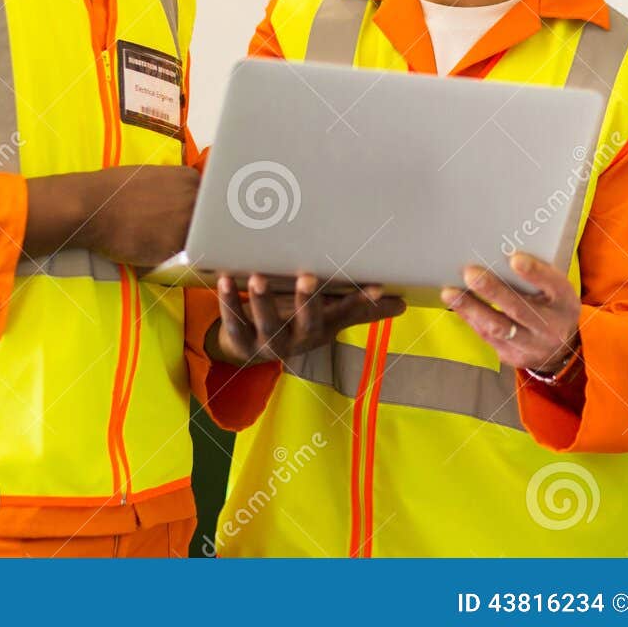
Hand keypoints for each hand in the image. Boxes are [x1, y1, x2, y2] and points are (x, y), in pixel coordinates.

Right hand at [25, 164, 199, 267]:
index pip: (210, 200)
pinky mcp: (176, 244)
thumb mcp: (151, 176)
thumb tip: (186, 201)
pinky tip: (153, 249)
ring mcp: (188, 221)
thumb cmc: (113, 189)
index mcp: (190, 178)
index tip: (188, 219)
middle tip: (173, 234)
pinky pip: (182, 254)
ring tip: (160, 241)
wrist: (90, 208)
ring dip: (187, 243)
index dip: (200, 212)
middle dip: (199, 229)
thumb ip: (174, 187)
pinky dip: (172, 256)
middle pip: (209, 220)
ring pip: (198, 239)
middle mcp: (195, 197)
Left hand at [210, 273, 405, 363]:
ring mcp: (267, 343)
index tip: (376, 287)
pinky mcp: (240, 340)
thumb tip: (402, 303)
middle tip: (308, 277)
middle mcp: (296, 341)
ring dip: (262, 302)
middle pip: (306, 324)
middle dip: (308, 303)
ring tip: (258, 278)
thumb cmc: (295, 324)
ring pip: (267, 325)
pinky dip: (229, 303)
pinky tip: (226, 280)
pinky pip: (234, 324)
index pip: (345, 315)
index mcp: (320, 331)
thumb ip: (358, 309)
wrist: (249, 349)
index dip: (360, 303)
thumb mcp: (328, 318)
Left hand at [441, 252, 579, 371]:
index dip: (535, 272)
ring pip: (499, 327)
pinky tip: (456, 304)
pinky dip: (470, 318)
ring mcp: (532, 345)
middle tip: (471, 273)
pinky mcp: (512, 355)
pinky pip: (488, 337)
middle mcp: (551, 326)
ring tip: (450, 292)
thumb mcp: (556, 290)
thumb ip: (537, 274)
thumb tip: (500, 252)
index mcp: (565, 302)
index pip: (554, 285)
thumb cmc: (551, 306)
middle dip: (493, 291)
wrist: (560, 350)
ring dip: (472, 308)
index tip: (514, 259)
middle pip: (520, 309)